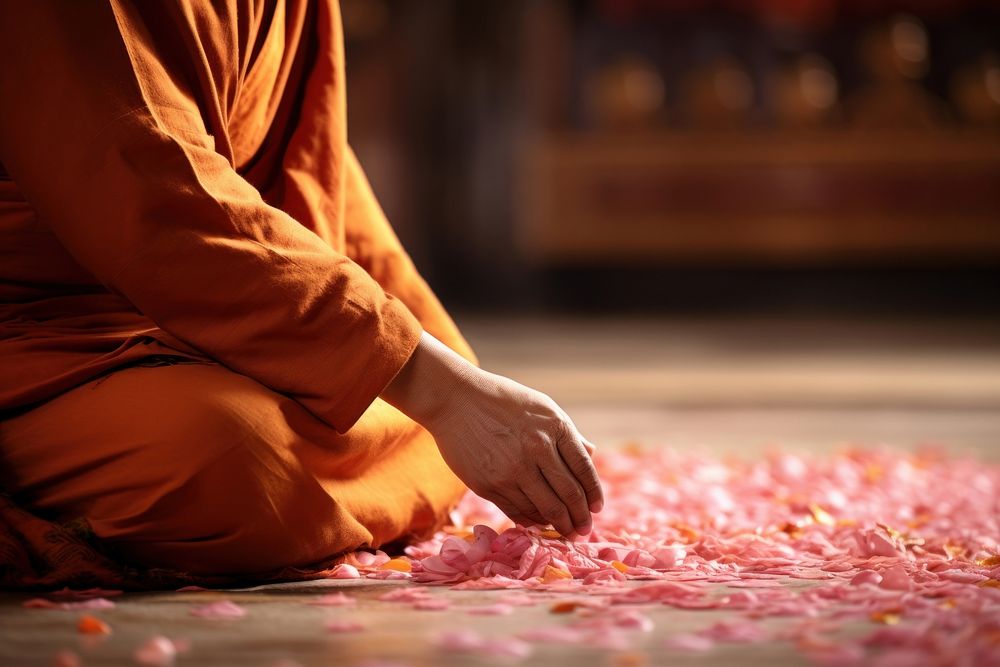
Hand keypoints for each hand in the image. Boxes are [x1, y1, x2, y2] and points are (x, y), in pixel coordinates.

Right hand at [382, 332, 602, 536]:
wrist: (454, 400)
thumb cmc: (501, 401)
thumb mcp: (541, 407)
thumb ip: (566, 433)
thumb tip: (592, 454)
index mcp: (555, 427)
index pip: (584, 469)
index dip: (594, 494)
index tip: (596, 509)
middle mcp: (537, 449)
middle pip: (569, 495)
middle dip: (580, 518)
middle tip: (584, 531)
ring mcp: (512, 470)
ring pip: (545, 509)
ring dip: (559, 524)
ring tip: (565, 531)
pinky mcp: (489, 485)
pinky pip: (518, 511)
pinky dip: (532, 521)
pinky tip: (538, 523)